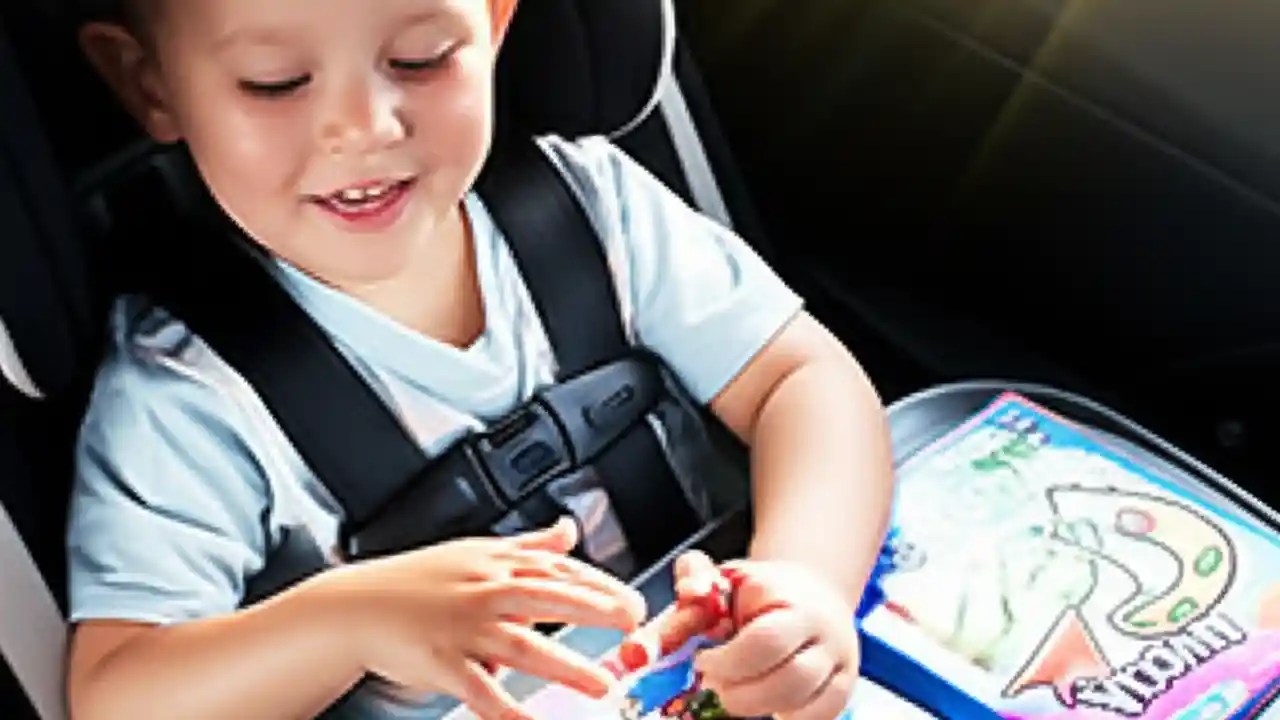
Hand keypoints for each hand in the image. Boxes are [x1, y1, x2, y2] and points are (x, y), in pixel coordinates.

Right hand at [314, 518, 645, 719]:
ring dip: (565, 666)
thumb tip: (568, 529)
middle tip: (633, 622)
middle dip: (595, 608)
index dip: (599, 585)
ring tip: (602, 683)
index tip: (633, 600)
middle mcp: (485, 592)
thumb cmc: (418, 580)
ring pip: (523, 646)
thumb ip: (528, 546)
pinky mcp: (443, 663)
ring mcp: (464, 629)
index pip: (558, 571)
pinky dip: (509, 713)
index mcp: (497, 565)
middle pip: (549, 597)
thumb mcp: (477, 552)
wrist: (355, 607)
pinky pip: (482, 692)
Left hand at [678, 551, 858, 719]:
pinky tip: (765, 701)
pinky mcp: (845, 684)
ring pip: (806, 702)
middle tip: (714, 686)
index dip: (728, 662)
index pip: (766, 642)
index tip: (702, 663)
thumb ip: (697, 575)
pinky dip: (789, 716)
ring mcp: (841, 660)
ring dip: (761, 707)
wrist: (813, 591)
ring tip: (734, 692)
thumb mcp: (729, 574)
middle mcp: (826, 631)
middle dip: (742, 694)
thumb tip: (690, 591)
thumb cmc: (762, 588)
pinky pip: (821, 714)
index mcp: (795, 600)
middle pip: (791, 680)